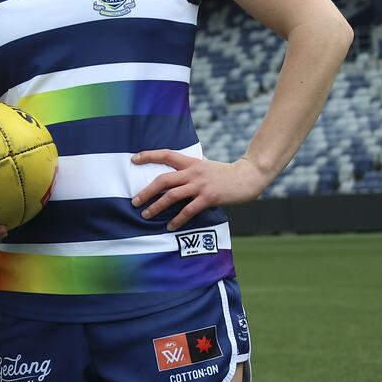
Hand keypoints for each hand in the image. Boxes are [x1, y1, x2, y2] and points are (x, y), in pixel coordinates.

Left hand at [130, 151, 270, 229]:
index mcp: (191, 162)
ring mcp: (200, 185)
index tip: (133, 159)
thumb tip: (178, 174)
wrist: (247, 176)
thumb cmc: (226, 173)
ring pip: (172, 196)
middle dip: (146, 191)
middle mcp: (193, 172)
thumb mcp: (206, 165)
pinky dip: (178, 219)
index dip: (148, 156)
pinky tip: (170, 226)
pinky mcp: (209, 198)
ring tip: (146, 215)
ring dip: (157, 206)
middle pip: (163, 180)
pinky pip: (188, 210)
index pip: (166, 154)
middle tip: (134, 201)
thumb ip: (191, 169)